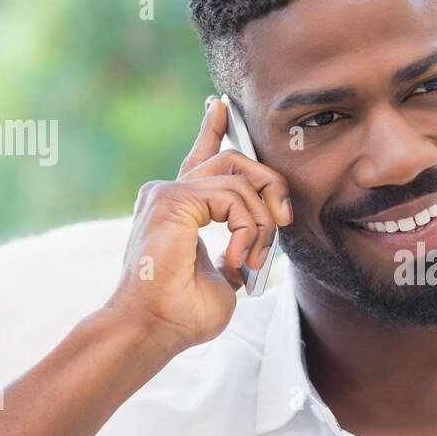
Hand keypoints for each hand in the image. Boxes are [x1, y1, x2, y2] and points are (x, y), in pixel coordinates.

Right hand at [102, 96, 291, 355]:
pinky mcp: (171, 198)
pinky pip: (233, 196)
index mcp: (178, 209)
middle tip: (282, 221)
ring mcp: (167, 192)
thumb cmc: (182, 314)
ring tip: (252, 258)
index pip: (201, 160)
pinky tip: (237, 256)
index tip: (221, 107)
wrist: (155, 328)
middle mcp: (168, 194)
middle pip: (234, 160)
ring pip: (240, 180)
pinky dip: (247, 228)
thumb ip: (234, 255)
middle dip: (270, 186)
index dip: (213, 131)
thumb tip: (252, 253)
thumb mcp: (223, 279)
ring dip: (261, 222)